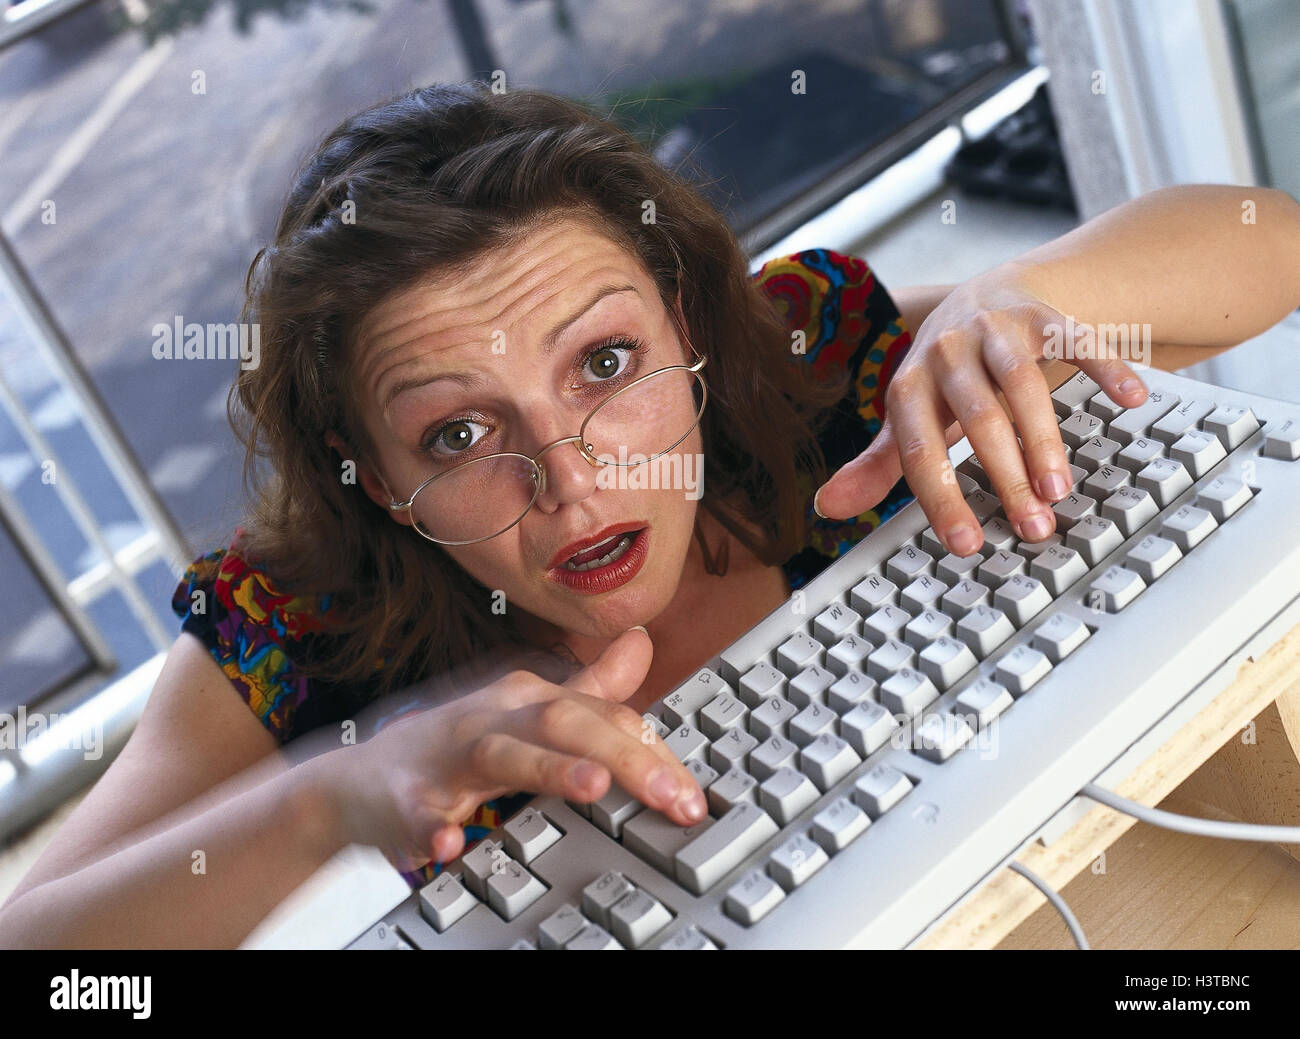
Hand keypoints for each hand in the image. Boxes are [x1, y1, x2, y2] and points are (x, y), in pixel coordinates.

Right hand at [321, 628, 704, 871]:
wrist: (354, 782)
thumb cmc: (454, 747)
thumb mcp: (527, 711)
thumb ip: (589, 688)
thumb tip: (640, 643)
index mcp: (528, 700)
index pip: (603, 717)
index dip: (654, 751)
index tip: (694, 795)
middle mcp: (494, 717)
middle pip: (565, 722)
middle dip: (625, 757)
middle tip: (675, 797)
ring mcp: (446, 755)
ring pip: (502, 754)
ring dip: (547, 769)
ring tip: (593, 788)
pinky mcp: (402, 798)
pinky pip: (416, 812)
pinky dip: (432, 828)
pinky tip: (449, 845)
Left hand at [813, 271, 1147, 555]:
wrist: (989, 297)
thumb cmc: (946, 378)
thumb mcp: (910, 418)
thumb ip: (878, 465)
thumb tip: (825, 508)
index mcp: (909, 386)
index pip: (918, 447)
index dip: (940, 495)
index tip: (965, 543)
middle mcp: (947, 352)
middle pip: (975, 419)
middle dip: (1003, 476)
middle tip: (1031, 527)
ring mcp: (995, 329)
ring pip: (1020, 383)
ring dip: (1043, 438)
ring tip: (1061, 489)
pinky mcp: (1042, 313)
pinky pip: (1075, 337)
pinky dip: (1104, 366)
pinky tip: (1129, 399)